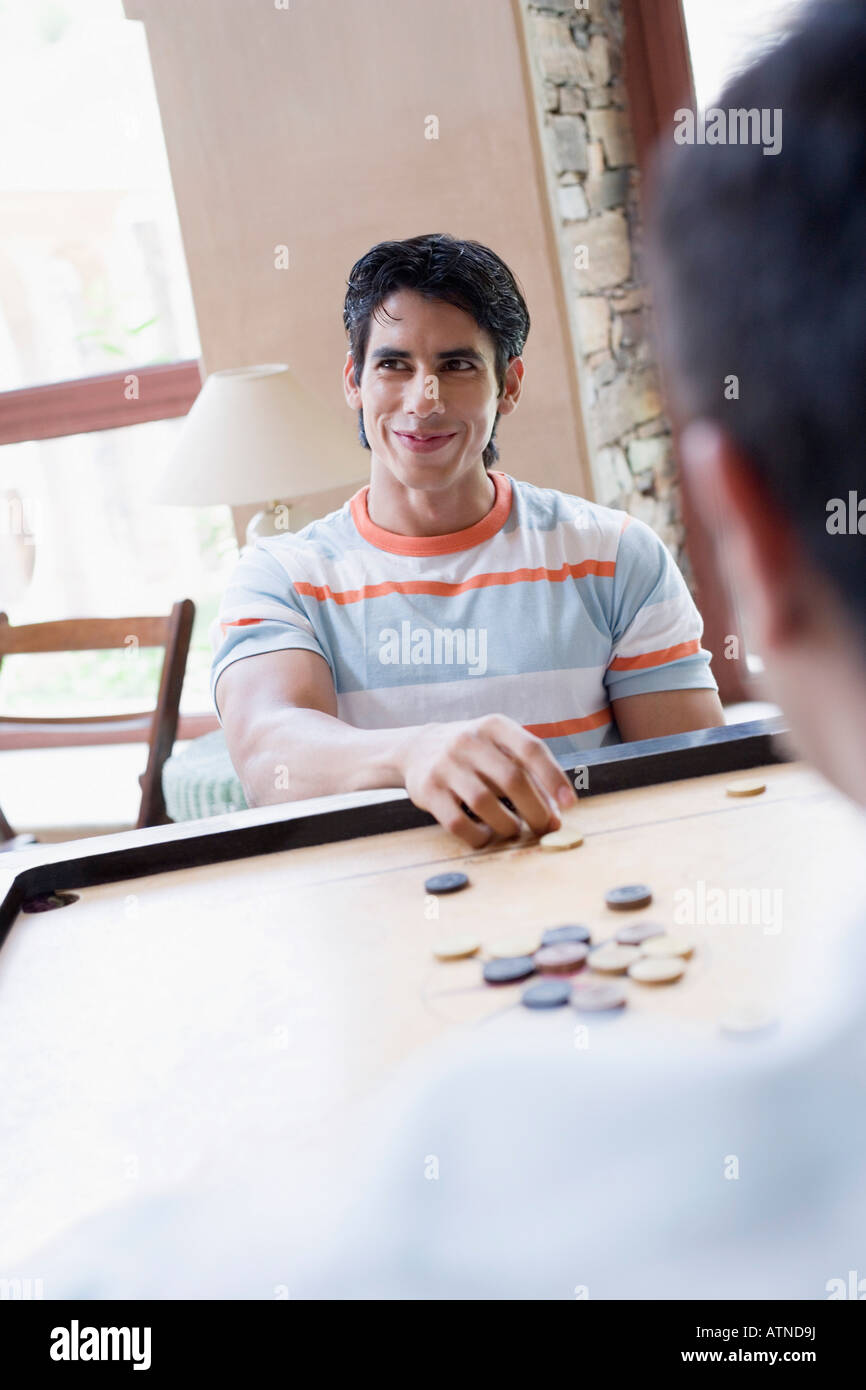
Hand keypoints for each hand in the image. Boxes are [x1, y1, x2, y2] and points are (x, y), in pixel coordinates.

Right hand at [400, 715, 578, 848]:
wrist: (418, 748)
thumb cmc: (474, 753)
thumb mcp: (499, 748)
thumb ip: (529, 775)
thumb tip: (556, 817)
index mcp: (494, 726)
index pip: (531, 749)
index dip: (553, 778)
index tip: (570, 804)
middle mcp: (468, 741)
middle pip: (511, 779)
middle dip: (536, 810)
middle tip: (546, 827)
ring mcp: (445, 765)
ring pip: (485, 803)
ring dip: (508, 825)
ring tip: (514, 829)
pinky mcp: (428, 790)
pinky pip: (458, 822)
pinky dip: (478, 836)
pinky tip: (486, 835)